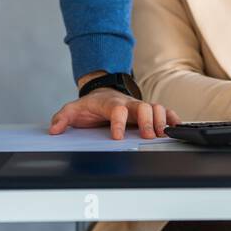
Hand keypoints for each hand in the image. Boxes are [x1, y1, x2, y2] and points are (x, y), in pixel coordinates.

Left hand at [48, 87, 180, 139]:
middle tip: (148, 136)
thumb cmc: (91, 105)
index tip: (117, 137)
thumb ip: (63, 118)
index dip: (118, 122)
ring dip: (160, 120)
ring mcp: (139, 106)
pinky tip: (176, 126)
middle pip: (142, 106)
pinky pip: (163, 111)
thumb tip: (54, 129)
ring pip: (155, 107)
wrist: (102, 93)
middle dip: (146, 121)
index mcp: (110, 103)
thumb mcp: (73, 109)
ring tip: (161, 134)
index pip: (116, 109)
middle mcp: (128, 103)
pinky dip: (171, 117)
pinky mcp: (147, 111)